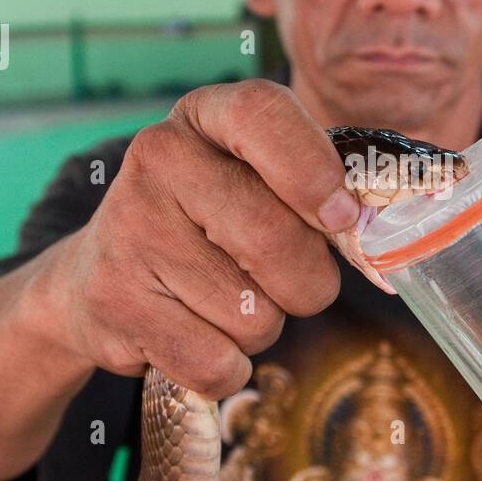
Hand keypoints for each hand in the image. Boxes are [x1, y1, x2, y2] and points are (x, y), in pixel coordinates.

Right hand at [42, 81, 358, 398]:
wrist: (98, 272)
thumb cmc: (210, 223)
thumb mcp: (256, 180)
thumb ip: (319, 190)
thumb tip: (383, 235)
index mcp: (205, 115)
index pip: (264, 114)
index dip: (315, 171)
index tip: (340, 217)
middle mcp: (158, 158)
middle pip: (276, 239)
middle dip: (307, 283)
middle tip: (286, 281)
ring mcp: (129, 230)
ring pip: (254, 314)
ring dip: (261, 326)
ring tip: (220, 299)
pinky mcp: (113, 303)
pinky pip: (217, 363)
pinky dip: (227, 367)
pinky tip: (195, 334)